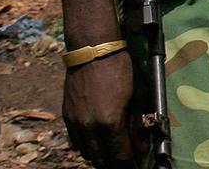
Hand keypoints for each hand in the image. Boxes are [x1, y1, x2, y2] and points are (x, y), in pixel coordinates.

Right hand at [63, 50, 138, 167]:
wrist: (93, 50)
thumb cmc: (121, 70)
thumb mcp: (138, 96)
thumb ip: (138, 125)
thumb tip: (141, 148)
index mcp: (109, 122)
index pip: (119, 157)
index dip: (128, 165)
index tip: (136, 166)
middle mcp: (89, 126)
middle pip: (100, 159)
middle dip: (114, 164)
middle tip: (126, 161)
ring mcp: (75, 122)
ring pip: (86, 153)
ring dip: (100, 156)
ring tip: (113, 152)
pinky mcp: (67, 116)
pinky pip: (76, 141)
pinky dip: (87, 146)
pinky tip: (98, 142)